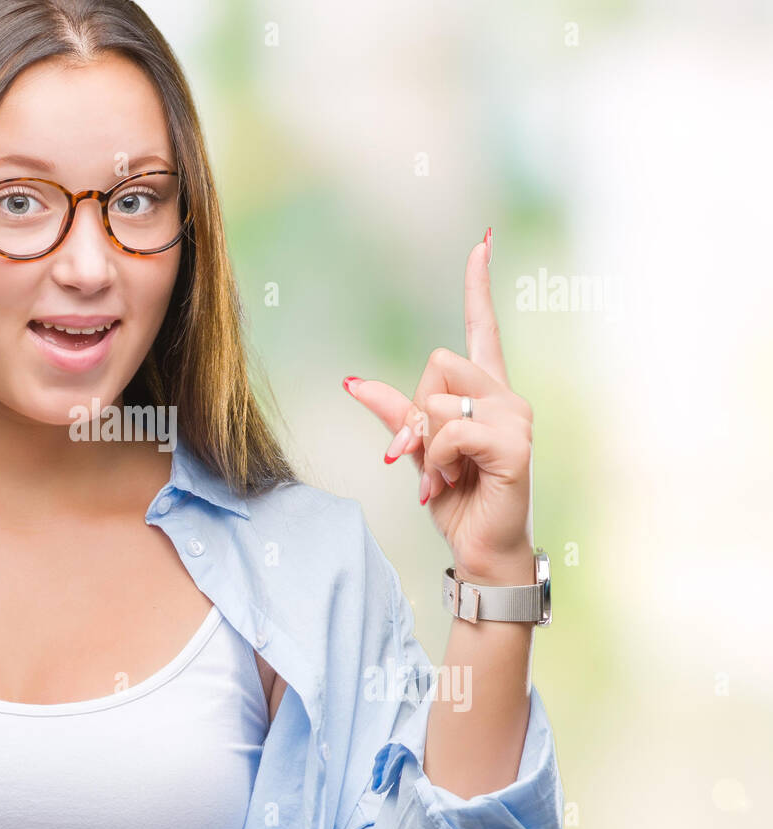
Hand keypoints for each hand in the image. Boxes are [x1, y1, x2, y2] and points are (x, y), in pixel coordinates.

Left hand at [343, 229, 534, 581]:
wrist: (479, 548)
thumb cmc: (455, 499)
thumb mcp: (417, 450)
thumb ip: (394, 412)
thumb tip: (351, 381)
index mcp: (485, 392)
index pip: (483, 327)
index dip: (479, 285)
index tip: (482, 242)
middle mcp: (505, 396)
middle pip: (437, 360)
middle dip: (414, 409)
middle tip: (423, 454)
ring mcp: (515, 417)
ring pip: (438, 395)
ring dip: (426, 441)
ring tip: (445, 473)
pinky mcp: (514, 444)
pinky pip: (451, 429)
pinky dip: (438, 458)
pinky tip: (452, 481)